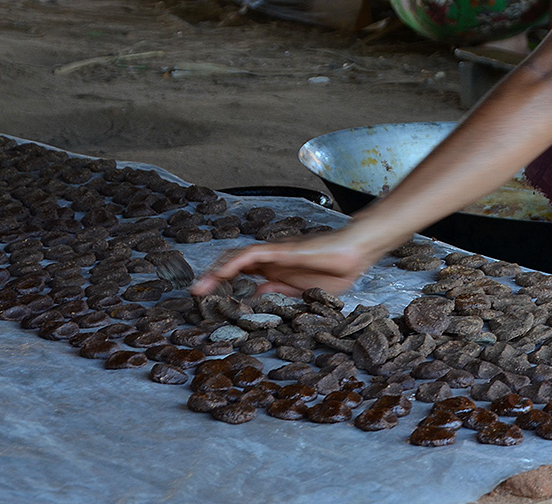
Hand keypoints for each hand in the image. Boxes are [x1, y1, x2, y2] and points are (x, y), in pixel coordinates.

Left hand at [190, 226, 376, 296]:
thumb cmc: (338, 270)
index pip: (242, 274)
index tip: (206, 301)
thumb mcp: (304, 293)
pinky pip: (253, 253)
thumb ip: (280, 294)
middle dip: (212, 279)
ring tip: (199, 288)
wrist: (357, 252)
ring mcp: (275, 252)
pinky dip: (234, 262)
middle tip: (195, 296)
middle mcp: (271, 259)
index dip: (222, 285)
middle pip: (233, 264)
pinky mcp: (282, 250)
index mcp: (276, 270)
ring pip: (237, 257)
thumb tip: (255, 297)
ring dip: (216, 271)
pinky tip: (221, 273)